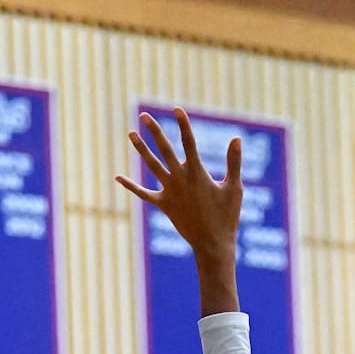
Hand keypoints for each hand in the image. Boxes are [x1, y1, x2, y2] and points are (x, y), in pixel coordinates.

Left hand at [116, 109, 242, 265]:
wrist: (212, 244)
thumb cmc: (227, 216)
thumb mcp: (234, 188)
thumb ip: (233, 162)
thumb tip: (236, 138)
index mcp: (198, 173)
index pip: (189, 142)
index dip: (183, 124)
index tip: (177, 109)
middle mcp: (180, 179)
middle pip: (165, 149)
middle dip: (154, 131)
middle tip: (144, 116)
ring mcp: (170, 191)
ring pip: (152, 165)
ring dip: (141, 149)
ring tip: (131, 134)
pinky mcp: (163, 205)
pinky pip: (144, 194)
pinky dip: (131, 186)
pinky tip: (118, 177)